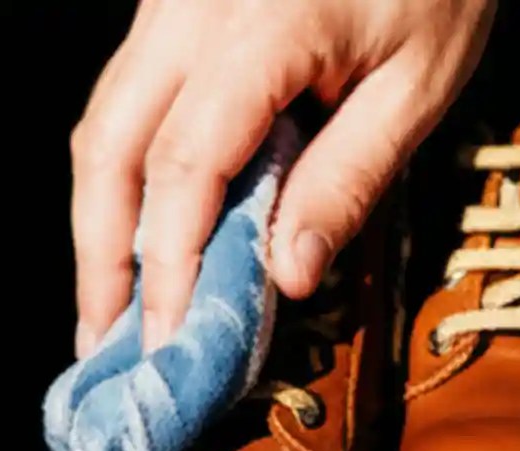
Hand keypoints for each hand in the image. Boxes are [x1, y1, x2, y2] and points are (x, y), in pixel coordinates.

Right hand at [69, 0, 495, 355]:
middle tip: (102, 348)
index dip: (170, 264)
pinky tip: (137, 232)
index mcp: (257, 30)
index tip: (170, 342)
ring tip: (109, 309)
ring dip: (99, 222)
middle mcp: (187, 13)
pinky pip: (126, 100)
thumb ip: (350, 176)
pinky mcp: (171, 8)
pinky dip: (123, 178)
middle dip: (101, 257)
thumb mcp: (419, 84)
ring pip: (104, 124)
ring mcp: (168, 5)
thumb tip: (284, 278)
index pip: (185, 166)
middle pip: (111, 148)